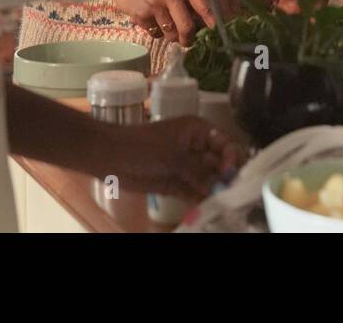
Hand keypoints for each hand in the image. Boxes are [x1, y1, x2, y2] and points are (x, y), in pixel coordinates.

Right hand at [110, 0, 215, 44]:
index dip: (209, 17)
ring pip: (169, 33)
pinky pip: (154, 32)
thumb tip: (199, 16)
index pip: (200, 1)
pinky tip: (150, 20)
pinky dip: (154, 31)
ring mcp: (154, 4)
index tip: (213, 27)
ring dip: (170, 35)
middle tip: (187, 42)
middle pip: (186, 26)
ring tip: (165, 26)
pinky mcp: (141, 14)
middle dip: (188, 39)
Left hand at [110, 116, 244, 199]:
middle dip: (227, 179)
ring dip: (216, 192)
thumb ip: (198, 171)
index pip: (226, 144)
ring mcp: (187, 167)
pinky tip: (209, 210)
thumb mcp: (172, 156)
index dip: (232, 159)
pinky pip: (195, 193)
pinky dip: (202, 201)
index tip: (230, 175)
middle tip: (232, 196)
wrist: (110, 156)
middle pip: (221, 164)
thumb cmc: (142, 146)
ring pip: (209, 181)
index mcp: (199, 131)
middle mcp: (197, 148)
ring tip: (224, 206)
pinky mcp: (177, 184)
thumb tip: (221, 186)